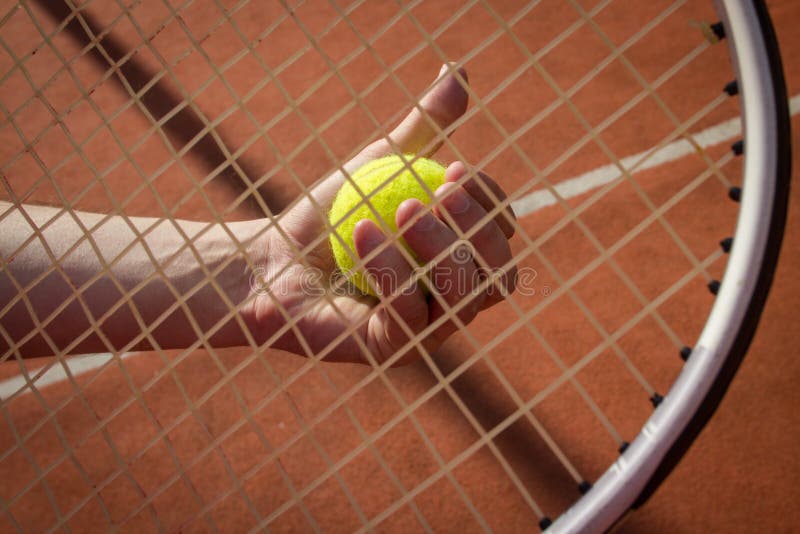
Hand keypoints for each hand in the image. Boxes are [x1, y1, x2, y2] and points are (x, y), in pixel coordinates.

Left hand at [245, 65, 516, 365]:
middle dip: (478, 230)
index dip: (490, 202)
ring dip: (442, 248)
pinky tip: (363, 233)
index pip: (502, 235)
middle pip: (499, 273)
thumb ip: (424, 127)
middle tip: (438, 189)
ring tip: (400, 209)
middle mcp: (454, 298)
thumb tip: (456, 70)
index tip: (455, 169)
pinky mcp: (393, 350)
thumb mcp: (382, 162)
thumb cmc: (331, 214)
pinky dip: (392, 270)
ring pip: (467, 299)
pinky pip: (413, 317)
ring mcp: (428, 328)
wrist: (272, 258)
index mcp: (462, 258)